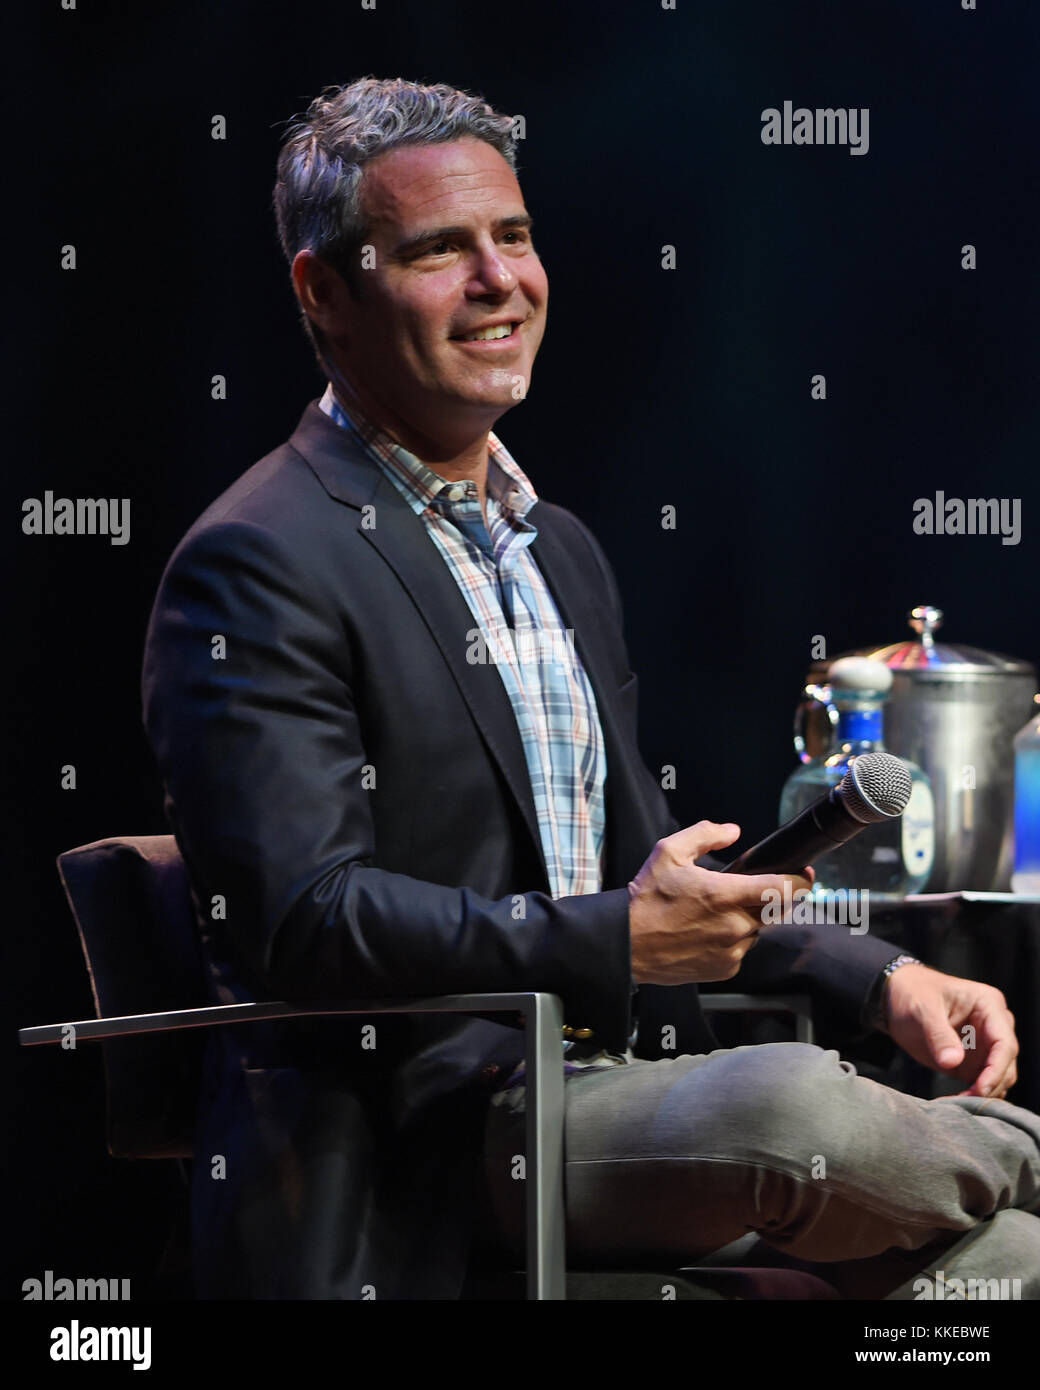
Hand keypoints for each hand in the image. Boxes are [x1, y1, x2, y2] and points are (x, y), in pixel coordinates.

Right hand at [628, 821, 811, 985]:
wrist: (627, 944)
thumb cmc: (646, 899)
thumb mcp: (669, 852)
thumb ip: (705, 834)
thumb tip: (732, 831)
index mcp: (724, 895)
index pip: (783, 888)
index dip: (801, 880)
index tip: (805, 874)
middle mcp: (734, 926)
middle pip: (775, 910)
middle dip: (769, 897)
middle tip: (750, 889)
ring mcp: (731, 951)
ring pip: (757, 930)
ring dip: (747, 920)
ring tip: (715, 913)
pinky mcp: (725, 968)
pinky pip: (741, 950)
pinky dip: (733, 940)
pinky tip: (707, 932)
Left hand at [881, 963, 1018, 1098]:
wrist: (896, 997)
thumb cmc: (912, 993)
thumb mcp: (922, 1009)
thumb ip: (938, 1035)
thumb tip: (952, 1061)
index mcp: (989, 1005)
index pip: (1004, 1043)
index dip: (996, 1069)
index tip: (980, 1088)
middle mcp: (994, 1026)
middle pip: (1006, 1064)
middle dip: (990, 1085)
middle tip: (966, 1101)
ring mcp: (985, 1045)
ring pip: (999, 1077)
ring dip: (983, 1093)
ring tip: (958, 1103)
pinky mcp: (973, 1061)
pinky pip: (982, 1083)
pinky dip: (973, 1095)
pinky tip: (956, 1101)